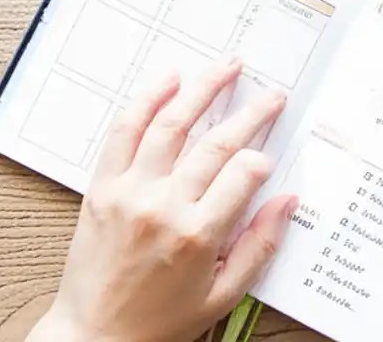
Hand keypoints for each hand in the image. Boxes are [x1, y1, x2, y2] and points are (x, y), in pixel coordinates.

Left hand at [27, 59, 296, 341]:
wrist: (94, 337)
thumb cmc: (160, 322)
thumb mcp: (223, 295)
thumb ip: (260, 246)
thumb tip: (288, 202)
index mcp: (197, 235)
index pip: (242, 175)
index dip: (262, 160)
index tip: (268, 158)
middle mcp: (163, 207)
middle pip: (215, 143)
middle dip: (250, 114)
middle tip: (271, 96)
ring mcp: (129, 192)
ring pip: (171, 125)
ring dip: (203, 89)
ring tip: (226, 67)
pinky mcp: (102, 188)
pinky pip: (124, 132)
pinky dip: (146, 101)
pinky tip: (168, 81)